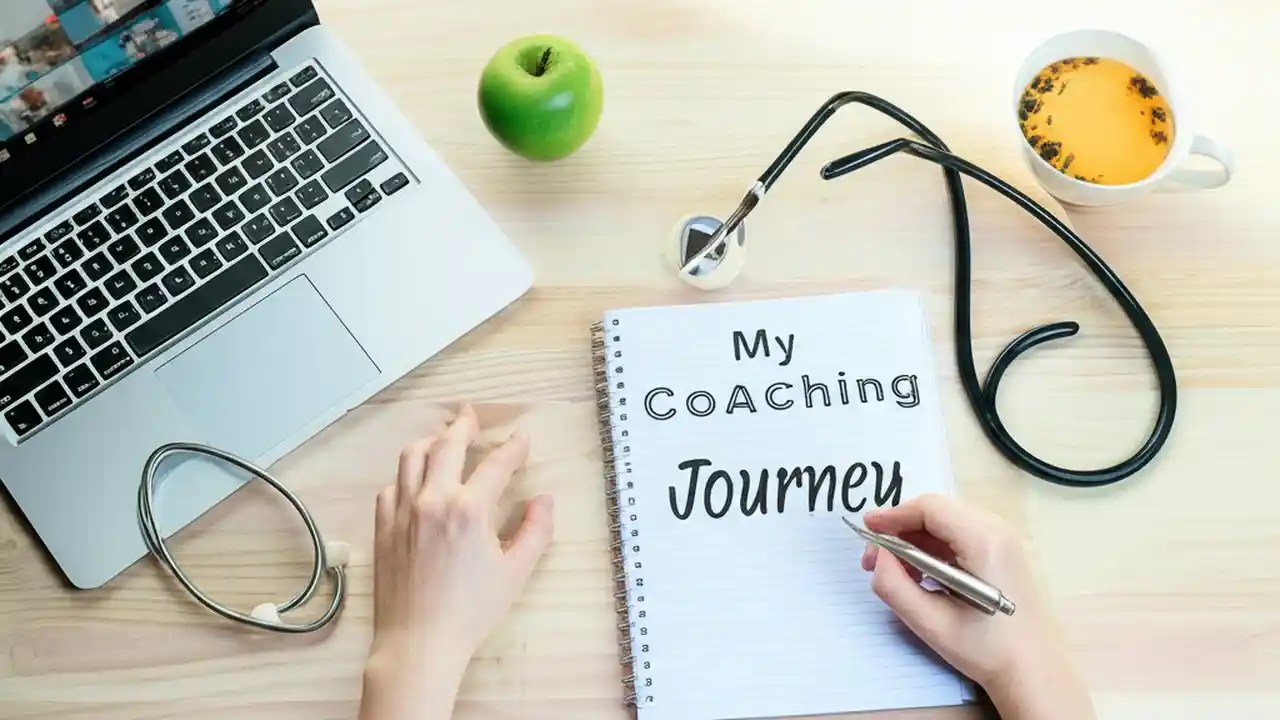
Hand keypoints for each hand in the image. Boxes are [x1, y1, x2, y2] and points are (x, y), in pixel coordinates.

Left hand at [360, 406, 554, 719]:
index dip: (513, 448)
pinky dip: (404, 476)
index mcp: (469, 509)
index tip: (521, 440)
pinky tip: (414, 480)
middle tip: (471, 415)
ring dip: (429, 441)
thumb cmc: (470, 612)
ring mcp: (402, 511)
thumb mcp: (515, 572)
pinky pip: (390, 487)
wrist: (419, 642)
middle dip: (463, 425)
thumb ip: (536, 530)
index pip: (496, 464)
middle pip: (447, 445)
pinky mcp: (383, 527)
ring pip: (411, 457)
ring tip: (441, 438)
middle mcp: (433, 500)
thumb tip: (544, 500)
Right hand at [860, 495, 1093, 719]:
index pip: (930, 508)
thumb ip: (894, 586)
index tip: (867, 530)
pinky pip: (959, 535)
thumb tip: (879, 555)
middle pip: (938, 511)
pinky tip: (920, 574)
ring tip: (894, 570)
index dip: (893, 514)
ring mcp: (1003, 540)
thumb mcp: (931, 623)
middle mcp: (997, 531)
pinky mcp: (1002, 552)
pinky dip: (933, 547)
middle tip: (875, 559)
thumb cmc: (985, 650)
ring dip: (915, 539)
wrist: (1033, 671)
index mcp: (984, 542)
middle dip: (901, 528)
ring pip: (946, 521)